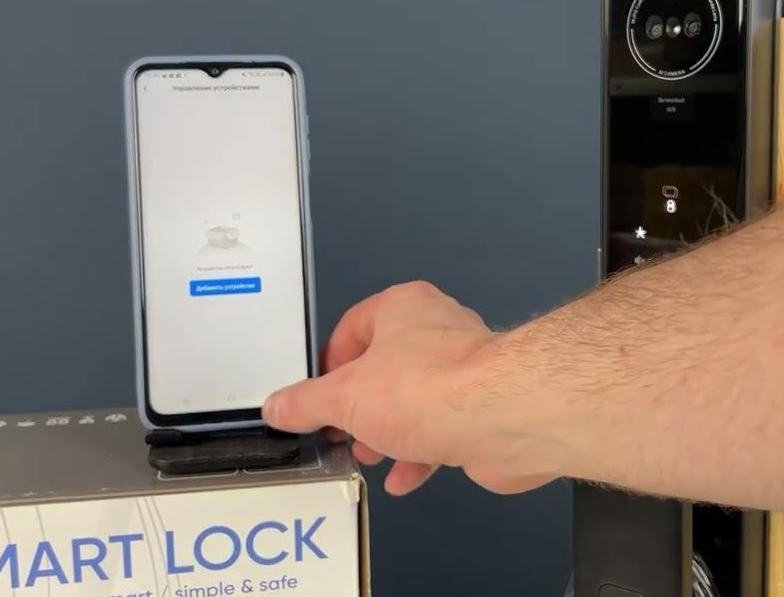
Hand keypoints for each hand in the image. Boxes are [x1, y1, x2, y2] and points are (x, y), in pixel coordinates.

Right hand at [262, 281, 560, 495]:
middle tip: (341, 429)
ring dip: (388, 432)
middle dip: (359, 406)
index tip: (315, 394)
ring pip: (415, 401)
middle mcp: (436, 331)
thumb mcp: (345, 398)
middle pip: (385, 368)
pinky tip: (404, 476)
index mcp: (402, 308)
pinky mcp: (482, 409)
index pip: (352, 328)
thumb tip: (281, 405)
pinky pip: (442, 431)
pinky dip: (419, 455)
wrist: (503, 418)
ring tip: (369, 454)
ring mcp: (463, 371)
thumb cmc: (435, 387)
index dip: (329, 365)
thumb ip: (306, 403)